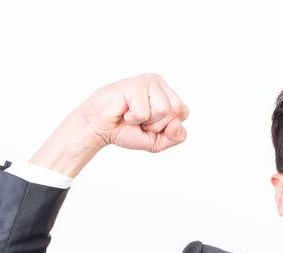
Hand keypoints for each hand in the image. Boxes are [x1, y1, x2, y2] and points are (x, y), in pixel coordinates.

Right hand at [27, 73, 188, 177]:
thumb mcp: (156, 141)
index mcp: (167, 94)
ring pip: (163, 109)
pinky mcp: (136, 84)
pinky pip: (144, 112)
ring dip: (145, 121)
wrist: (99, 128)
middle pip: (176, 110)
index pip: (184, 113)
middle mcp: (159, 83)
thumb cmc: (125, 130)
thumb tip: (176, 125)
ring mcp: (148, 81)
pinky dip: (133, 119)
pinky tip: (124, 111)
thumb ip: (173, 137)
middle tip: (139, 120)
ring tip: (132, 115)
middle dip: (157, 124)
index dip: (167, 127)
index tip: (149, 124)